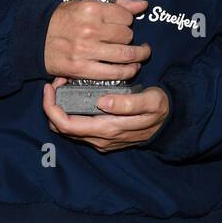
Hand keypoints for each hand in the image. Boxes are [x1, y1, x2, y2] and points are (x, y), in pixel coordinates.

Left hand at [43, 77, 168, 151]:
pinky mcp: (103, 137)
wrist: (170, 123)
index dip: (52, 107)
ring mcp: (101, 140)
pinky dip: (71, 112)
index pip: (67, 124)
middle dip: (52, 105)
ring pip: (68, 129)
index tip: (51, 86)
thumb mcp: (151, 101)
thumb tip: (102, 102)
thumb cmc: (160, 108)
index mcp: (108, 129)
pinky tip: (77, 96)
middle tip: (57, 82)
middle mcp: (100, 139)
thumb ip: (128, 103)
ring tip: (66, 86)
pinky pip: (78, 127)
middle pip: (61, 128)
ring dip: (61, 109)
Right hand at [44, 0, 147, 80]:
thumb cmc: (62, 20)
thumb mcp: (85, 5)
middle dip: (130, 38)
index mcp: (91, 9)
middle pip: (127, 35)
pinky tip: (131, 68)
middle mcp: (90, 29)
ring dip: (138, 56)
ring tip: (141, 55)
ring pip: (125, 54)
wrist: (34, 39)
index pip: (125, 17)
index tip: (124, 24)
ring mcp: (86, 51)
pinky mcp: (82, 69)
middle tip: (126, 40)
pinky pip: (114, 72)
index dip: (128, 21)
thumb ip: (117, 5)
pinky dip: (128, 71)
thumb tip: (143, 5)